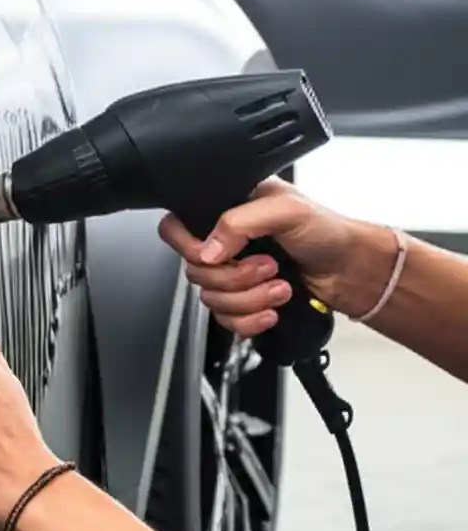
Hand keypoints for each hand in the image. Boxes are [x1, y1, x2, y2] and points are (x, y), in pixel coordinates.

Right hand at [158, 177, 385, 335]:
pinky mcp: (243, 301)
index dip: (189, 246)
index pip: (176, 227)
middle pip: (195, 271)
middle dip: (235, 277)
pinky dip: (249, 320)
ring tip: (280, 287)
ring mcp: (233, 273)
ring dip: (249, 299)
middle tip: (267, 267)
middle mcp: (224, 241)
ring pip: (210, 299)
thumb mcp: (285, 210)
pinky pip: (225, 321)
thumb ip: (239, 222)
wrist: (354, 272)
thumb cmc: (328, 232)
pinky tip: (271, 309)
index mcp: (226, 209)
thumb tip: (207, 250)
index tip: (218, 253)